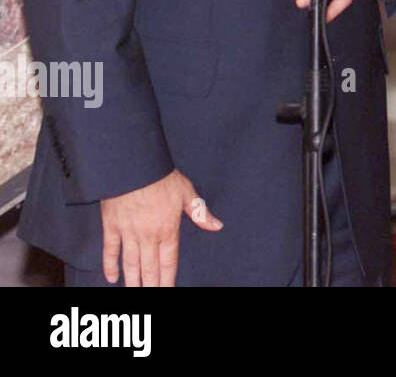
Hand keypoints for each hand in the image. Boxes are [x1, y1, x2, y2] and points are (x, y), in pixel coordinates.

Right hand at [100, 169, 222, 286]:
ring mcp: (128, 233)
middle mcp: (148, 236)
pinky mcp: (112, 227)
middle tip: (150, 297)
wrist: (133, 166)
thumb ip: (200, 213)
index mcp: (168, 229)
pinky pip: (110, 251)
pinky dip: (110, 265)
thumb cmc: (161, 177)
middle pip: (149, 268)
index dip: (168, 280)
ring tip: (135, 294)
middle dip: (151, 286)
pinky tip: (112, 278)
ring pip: (131, 264)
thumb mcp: (187, 192)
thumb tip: (217, 226)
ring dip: (133, 281)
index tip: (167, 292)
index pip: (169, 262)